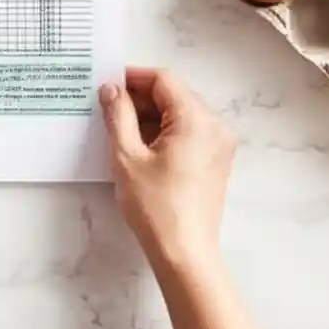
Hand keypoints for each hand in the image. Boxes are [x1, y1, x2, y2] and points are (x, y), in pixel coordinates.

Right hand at [98, 68, 234, 268]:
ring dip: (152, 115)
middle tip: (108, 107)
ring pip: (182, 114)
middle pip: (175, 95)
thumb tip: (110, 89)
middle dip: (141, 97)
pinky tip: (141, 146)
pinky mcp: (216, 160)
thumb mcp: (127, 156)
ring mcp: (220, 144)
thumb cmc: (155, 206)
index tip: (108, 84)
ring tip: (120, 129)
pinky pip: (189, 132)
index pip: (164, 80)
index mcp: (196, 119)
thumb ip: (118, 116)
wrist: (184, 250)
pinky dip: (165, 131)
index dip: (133, 77)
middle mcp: (215, 126)